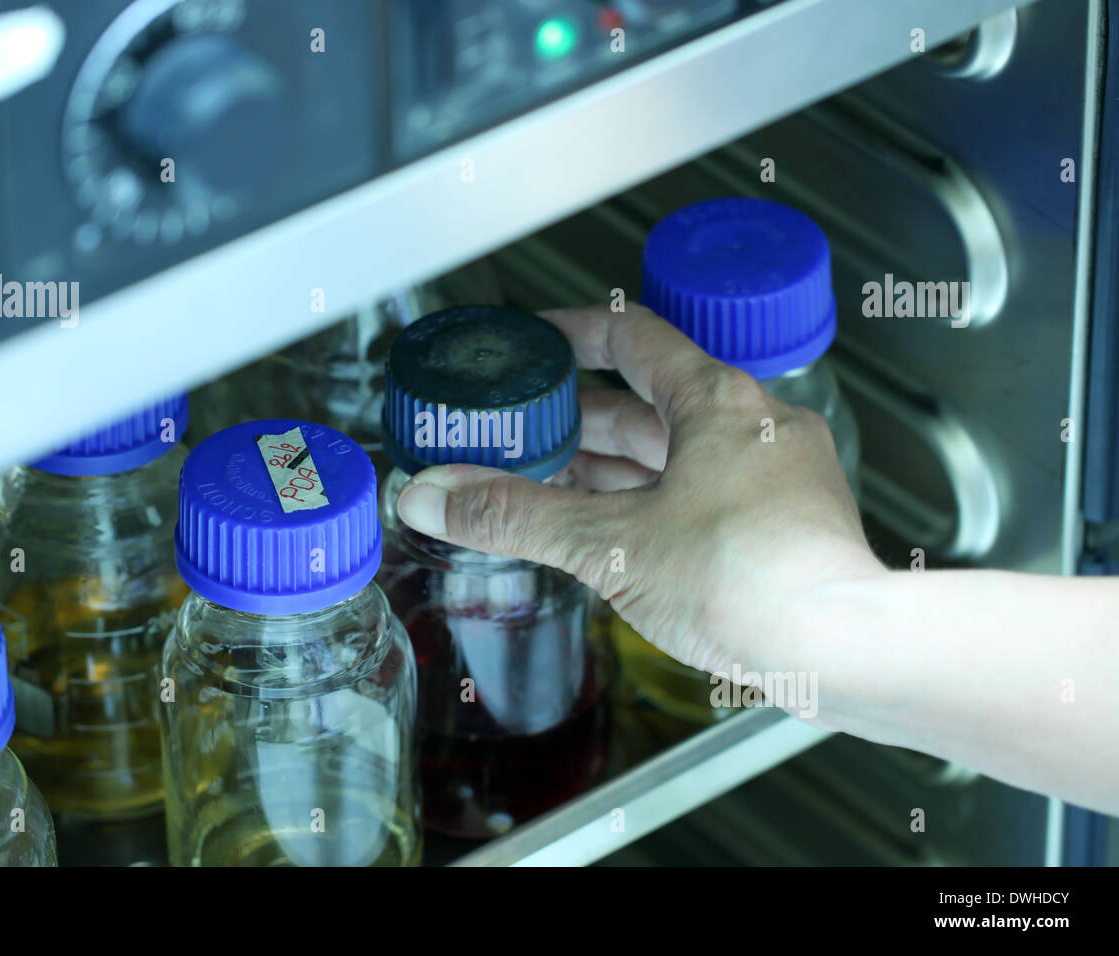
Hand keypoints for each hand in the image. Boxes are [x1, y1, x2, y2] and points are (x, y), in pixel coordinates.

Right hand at [395, 303, 884, 681]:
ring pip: (675, 457)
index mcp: (716, 402)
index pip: (634, 338)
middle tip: (521, 434)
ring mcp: (774, 477)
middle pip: (647, 406)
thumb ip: (516, 515)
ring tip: (550, 488)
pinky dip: (651, 506)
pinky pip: (702, 497)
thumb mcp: (610, 543)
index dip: (576, 335)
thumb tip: (436, 494)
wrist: (843, 651)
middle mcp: (753, 427)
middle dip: (577, 423)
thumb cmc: (753, 580)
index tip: (537, 341)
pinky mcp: (783, 528)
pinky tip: (616, 537)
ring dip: (611, 471)